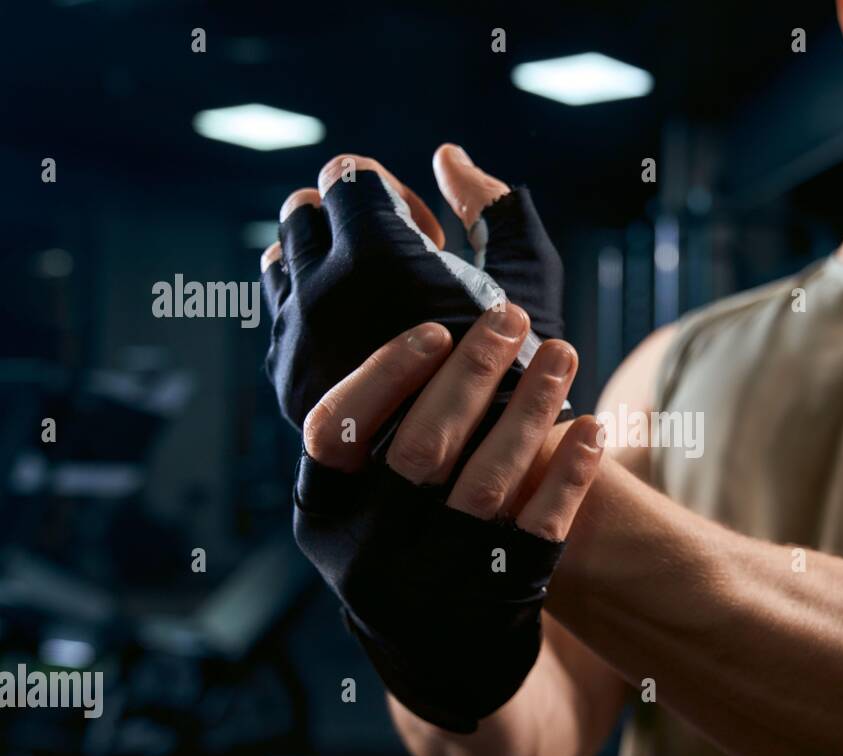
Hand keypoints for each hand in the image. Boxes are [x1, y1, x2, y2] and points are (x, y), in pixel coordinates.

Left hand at [261, 146, 564, 443]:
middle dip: (350, 221)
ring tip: (373, 297)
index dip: (393, 194)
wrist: (480, 474)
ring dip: (322, 261)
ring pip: (280, 261)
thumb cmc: (516, 370)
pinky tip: (363, 339)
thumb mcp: (527, 277)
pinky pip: (281, 317)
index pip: (348, 176)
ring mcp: (295, 340)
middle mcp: (320, 294)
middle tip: (400, 261)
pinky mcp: (287, 380)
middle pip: (303, 210)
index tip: (430, 236)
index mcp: (376, 257)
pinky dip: (313, 310)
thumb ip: (495, 204)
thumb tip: (447, 158)